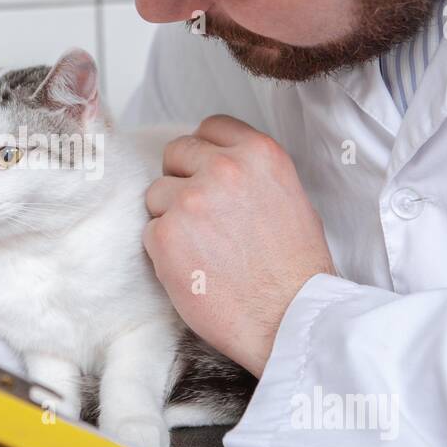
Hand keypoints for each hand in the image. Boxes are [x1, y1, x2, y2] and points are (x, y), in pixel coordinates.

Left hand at [143, 115, 334, 377]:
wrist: (289, 319)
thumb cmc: (297, 270)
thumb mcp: (291, 198)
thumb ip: (252, 174)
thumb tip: (221, 165)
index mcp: (259, 153)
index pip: (211, 127)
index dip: (205, 152)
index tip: (205, 172)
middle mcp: (224, 168)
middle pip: (177, 152)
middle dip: (183, 180)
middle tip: (201, 216)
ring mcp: (190, 200)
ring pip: (157, 194)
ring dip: (171, 217)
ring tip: (203, 249)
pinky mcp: (165, 235)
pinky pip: (150, 232)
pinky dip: (164, 251)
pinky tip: (194, 269)